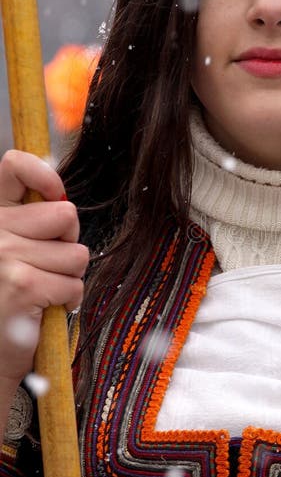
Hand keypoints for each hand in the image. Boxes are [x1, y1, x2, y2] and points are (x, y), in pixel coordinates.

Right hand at [0, 150, 88, 382]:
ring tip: (41, 292)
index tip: (54, 194)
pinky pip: (74, 284)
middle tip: (45, 267)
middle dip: (67, 244)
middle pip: (65, 215)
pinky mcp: (22, 286)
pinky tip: (42, 310)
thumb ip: (31, 223)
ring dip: (68, 277)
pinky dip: (68, 302)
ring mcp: (3, 257)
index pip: (14, 166)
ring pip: (76, 254)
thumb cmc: (5, 302)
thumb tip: (60, 198)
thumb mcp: (11, 251)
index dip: (44, 175)